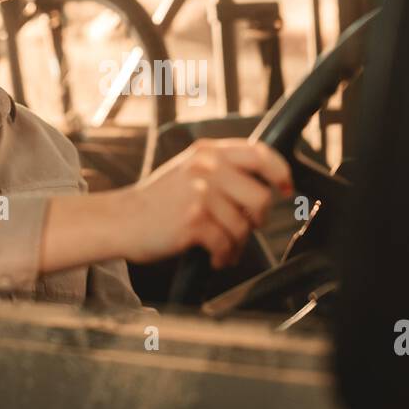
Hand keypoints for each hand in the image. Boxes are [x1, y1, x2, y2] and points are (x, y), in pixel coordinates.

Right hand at [116, 138, 293, 269]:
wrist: (122, 219)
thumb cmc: (158, 200)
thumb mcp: (189, 168)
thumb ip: (223, 168)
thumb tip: (266, 183)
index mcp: (208, 152)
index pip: (260, 153)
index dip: (280, 172)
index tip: (286, 188)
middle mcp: (206, 168)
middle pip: (261, 197)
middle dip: (257, 219)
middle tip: (244, 226)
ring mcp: (200, 194)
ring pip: (244, 227)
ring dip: (237, 244)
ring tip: (223, 247)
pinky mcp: (193, 221)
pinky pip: (226, 245)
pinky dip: (224, 256)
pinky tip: (214, 256)